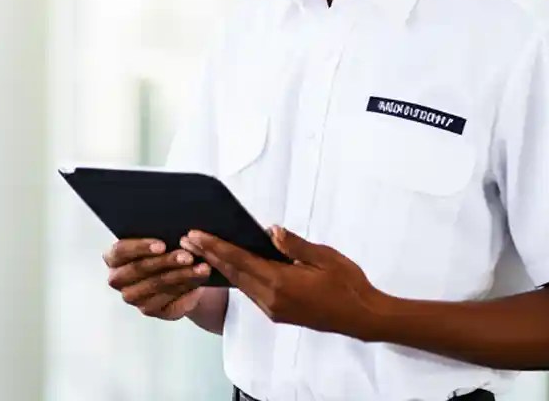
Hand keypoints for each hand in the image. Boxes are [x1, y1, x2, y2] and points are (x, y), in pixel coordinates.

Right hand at [103, 238, 211, 320]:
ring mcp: (132, 297)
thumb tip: (178, 235)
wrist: (175, 274)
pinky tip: (199, 282)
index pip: (120, 251)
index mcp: (113, 258)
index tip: (162, 245)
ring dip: (181, 275)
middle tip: (188, 256)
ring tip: (202, 268)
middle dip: (166, 262)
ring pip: (157, 285)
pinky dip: (186, 288)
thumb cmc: (163, 250)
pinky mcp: (148, 310)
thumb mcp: (160, 240)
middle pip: (140, 269)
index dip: (140, 247)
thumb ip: (161, 237)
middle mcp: (118, 279)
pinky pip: (167, 299)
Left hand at [180, 226, 377, 335]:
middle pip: (234, 273)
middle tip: (187, 238)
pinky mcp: (277, 313)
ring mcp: (273, 309)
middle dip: (210, 255)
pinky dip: (237, 276)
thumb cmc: (347, 284)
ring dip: (221, 266)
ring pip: (240, 284)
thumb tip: (270, 231)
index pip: (240, 260)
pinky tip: (231, 266)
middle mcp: (271, 299)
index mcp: (281, 283)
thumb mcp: (324, 258)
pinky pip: (251, 292)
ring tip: (202, 249)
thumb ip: (294, 245)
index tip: (196, 235)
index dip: (216, 247)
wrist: (361, 317)